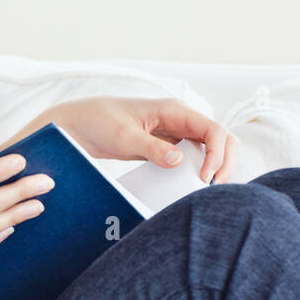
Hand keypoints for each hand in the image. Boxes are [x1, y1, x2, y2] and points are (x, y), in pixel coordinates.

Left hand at [45, 96, 238, 183]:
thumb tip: (179, 160)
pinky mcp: (164, 147)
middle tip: (213, 187)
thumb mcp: (124, 137)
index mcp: (174, 110)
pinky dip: (196, 170)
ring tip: (206, 189)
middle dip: (224, 162)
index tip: (205, 177)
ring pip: (208, 149)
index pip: (214, 130)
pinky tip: (190, 186)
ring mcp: (173, 134)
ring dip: (213, 167)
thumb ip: (152, 148)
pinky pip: (190, 158)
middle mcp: (179, 120)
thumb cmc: (97, 122)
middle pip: (220, 139)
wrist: (75, 125)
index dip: (218, 154)